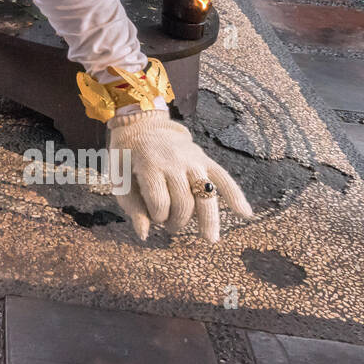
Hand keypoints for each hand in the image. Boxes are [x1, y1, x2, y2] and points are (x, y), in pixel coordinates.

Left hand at [108, 108, 252, 242]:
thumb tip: (145, 235)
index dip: (157, 216)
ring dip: (208, 220)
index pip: (160, 202)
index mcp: (149, 164)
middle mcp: (173, 161)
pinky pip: (223, 178)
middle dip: (177, 221)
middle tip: (171, 226)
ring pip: (205, 196)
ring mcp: (192, 160)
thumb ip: (131, 206)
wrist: (142, 125)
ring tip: (209, 239)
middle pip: (183, 202)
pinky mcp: (205, 159)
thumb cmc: (127, 158)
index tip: (154, 216)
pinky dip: (236, 195)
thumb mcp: (119, 179)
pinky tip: (245, 213)